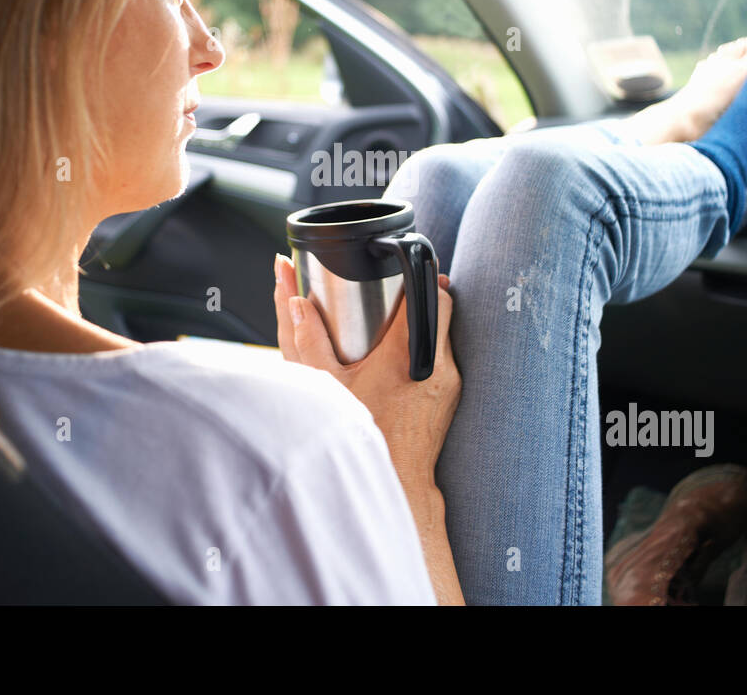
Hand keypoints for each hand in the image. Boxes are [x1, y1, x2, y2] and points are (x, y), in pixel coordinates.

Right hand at [272, 253, 461, 490]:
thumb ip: (305, 339)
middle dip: (421, 291)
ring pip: (445, 329)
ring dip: (424, 318)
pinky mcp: (451, 394)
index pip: (431, 295)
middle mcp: (438, 365)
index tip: (400, 263)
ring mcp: (449, 380)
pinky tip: (403, 350)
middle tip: (397, 285)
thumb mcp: (324, 385)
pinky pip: (444, 353)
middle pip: (443, 306)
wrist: (396, 482)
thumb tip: (295, 300)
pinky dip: (426, 345)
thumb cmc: (360, 437)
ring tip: (396, 314)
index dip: (418, 273)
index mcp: (408, 356)